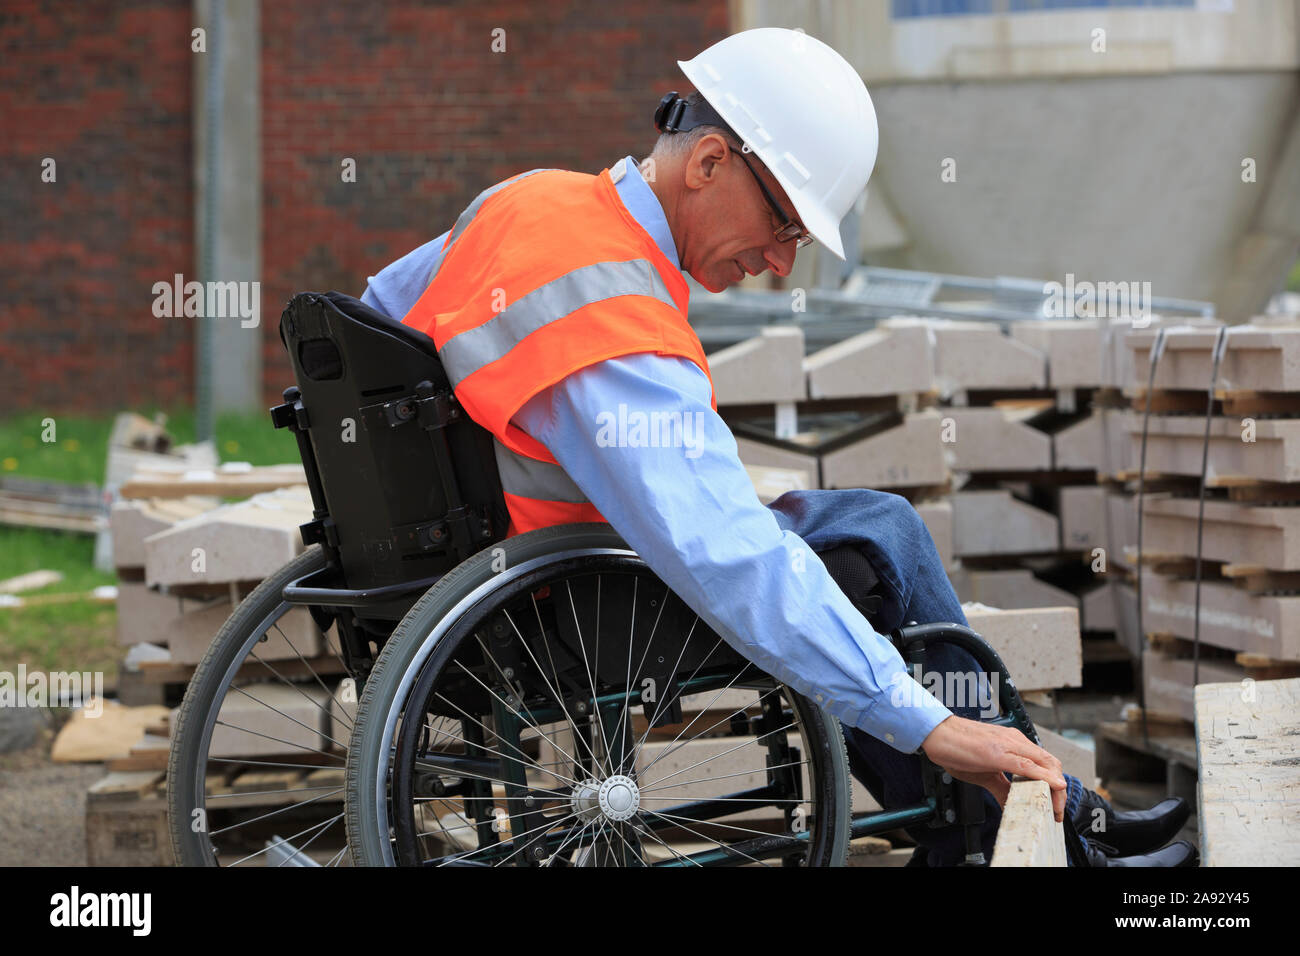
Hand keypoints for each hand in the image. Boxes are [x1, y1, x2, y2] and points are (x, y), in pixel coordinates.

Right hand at [918, 715, 1067, 821]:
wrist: (935, 732)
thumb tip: (1013, 804)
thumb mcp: (982, 772)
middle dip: (1060, 791)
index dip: (1056, 784)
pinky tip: (1054, 787)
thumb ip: (1002, 787)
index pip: (1045, 763)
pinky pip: (1028, 766)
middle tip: (1058, 812)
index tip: (1055, 805)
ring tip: (1055, 808)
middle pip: (1051, 764)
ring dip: (1055, 788)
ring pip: (1045, 764)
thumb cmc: (955, 746)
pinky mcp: (997, 752)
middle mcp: (1015, 740)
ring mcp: (1007, 744)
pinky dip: (1045, 777)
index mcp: (1013, 743)